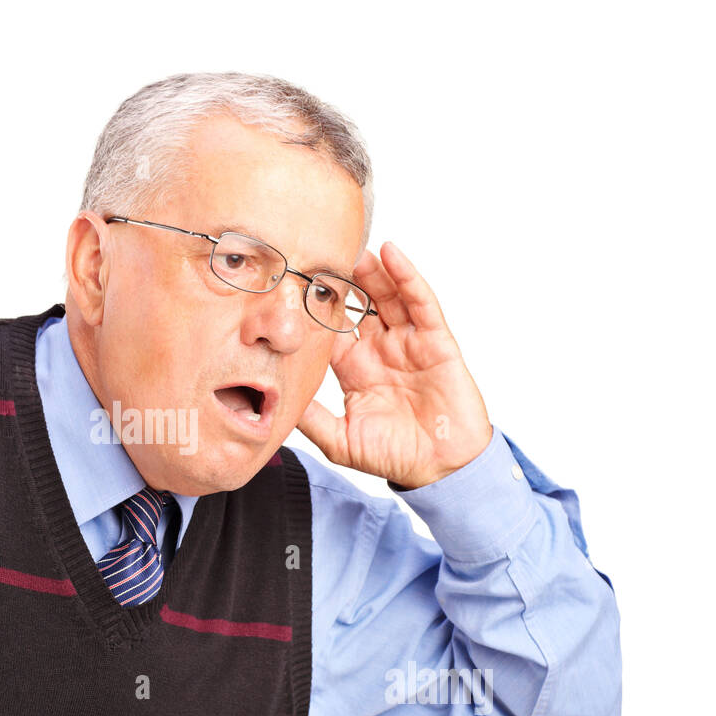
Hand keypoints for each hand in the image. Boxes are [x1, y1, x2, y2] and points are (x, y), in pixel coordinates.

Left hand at [296, 241, 492, 488]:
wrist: (440, 470)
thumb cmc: (394, 456)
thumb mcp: (340, 440)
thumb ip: (311, 418)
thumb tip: (274, 398)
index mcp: (354, 368)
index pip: (330, 328)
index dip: (313, 308)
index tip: (288, 285)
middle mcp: (379, 349)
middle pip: (358, 304)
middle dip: (342, 280)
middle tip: (318, 253)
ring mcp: (408, 342)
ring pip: (387, 296)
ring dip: (372, 270)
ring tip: (353, 246)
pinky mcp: (436, 341)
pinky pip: (421, 303)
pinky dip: (408, 276)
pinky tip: (392, 255)